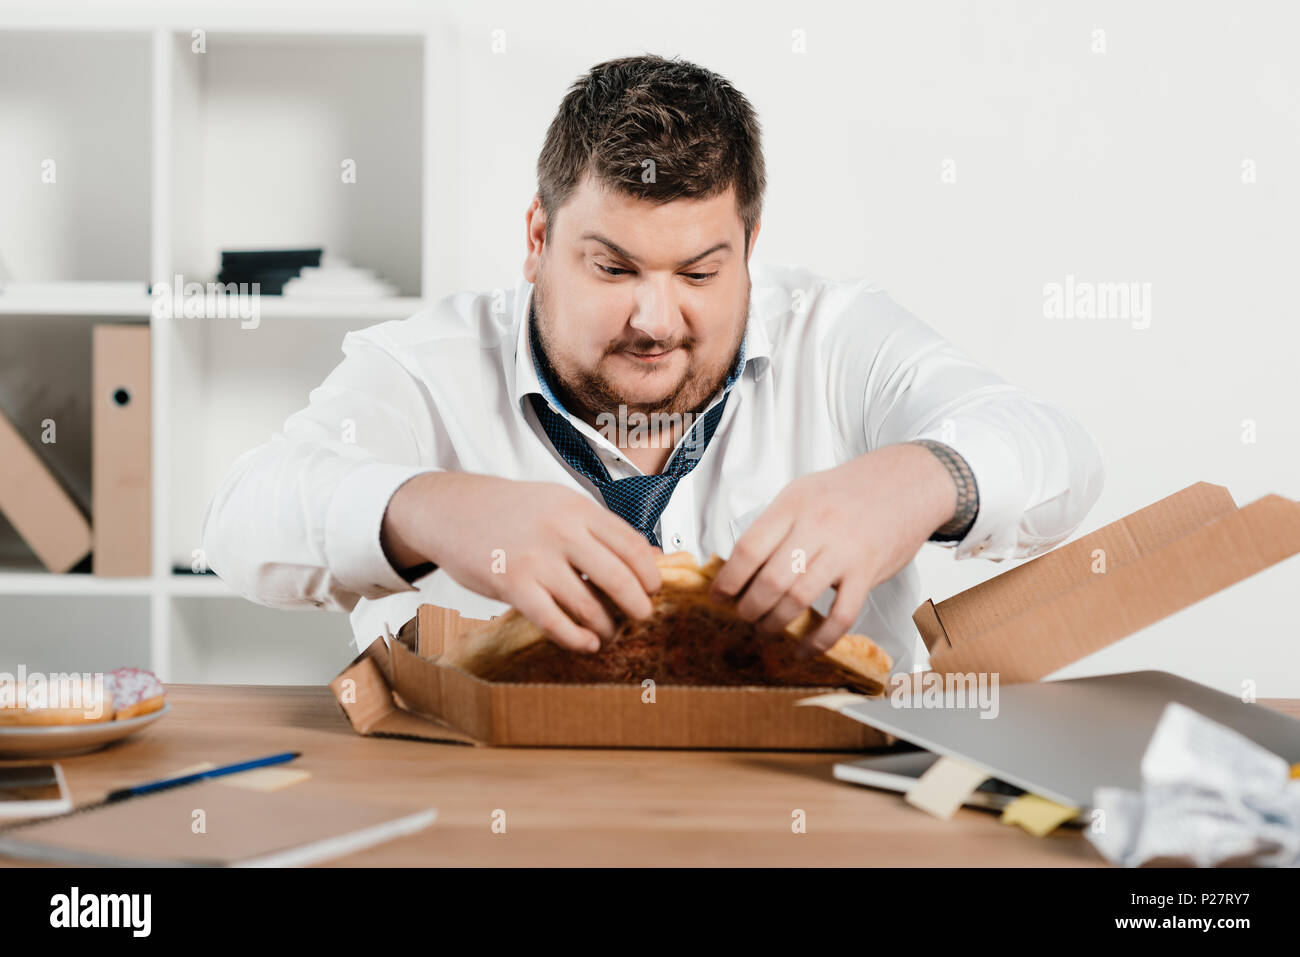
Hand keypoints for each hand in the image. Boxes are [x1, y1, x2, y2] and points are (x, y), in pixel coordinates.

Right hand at [381, 472, 660, 652]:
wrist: (452, 509)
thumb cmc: (511, 510)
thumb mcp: (560, 504)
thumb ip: (601, 529)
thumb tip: (652, 557)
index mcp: (578, 508)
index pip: (631, 544)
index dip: (649, 573)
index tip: (654, 589)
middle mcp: (561, 531)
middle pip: (618, 577)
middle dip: (637, 604)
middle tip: (642, 616)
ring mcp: (536, 559)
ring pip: (588, 604)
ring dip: (607, 626)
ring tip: (610, 633)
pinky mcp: (512, 585)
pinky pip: (553, 621)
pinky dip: (576, 638)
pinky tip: (587, 643)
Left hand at [709, 443, 957, 651]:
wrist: (907, 482)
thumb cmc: (850, 490)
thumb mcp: (804, 492)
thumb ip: (775, 525)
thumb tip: (740, 564)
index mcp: (793, 505)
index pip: (749, 548)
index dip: (729, 579)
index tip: (719, 596)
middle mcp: (816, 526)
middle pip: (770, 578)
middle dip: (749, 607)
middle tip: (743, 616)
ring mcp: (844, 551)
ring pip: (799, 598)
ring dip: (776, 622)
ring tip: (766, 629)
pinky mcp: (868, 572)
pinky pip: (840, 616)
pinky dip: (818, 640)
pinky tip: (803, 650)